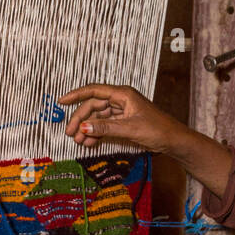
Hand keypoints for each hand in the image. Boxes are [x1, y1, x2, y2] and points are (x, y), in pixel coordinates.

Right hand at [59, 83, 181, 153]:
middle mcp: (121, 100)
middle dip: (80, 119)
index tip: (61, 101)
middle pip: (93, 106)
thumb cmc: (157, 130)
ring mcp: (122, 111)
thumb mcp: (129, 129)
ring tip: (78, 142)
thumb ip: (106, 128)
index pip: (94, 90)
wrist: (173, 140)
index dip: (76, 95)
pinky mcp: (124, 122)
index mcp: (123, 94)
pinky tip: (90, 143)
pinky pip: (105, 126)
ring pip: (98, 117)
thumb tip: (83, 127)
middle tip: (70, 133)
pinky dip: (97, 134)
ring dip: (88, 129)